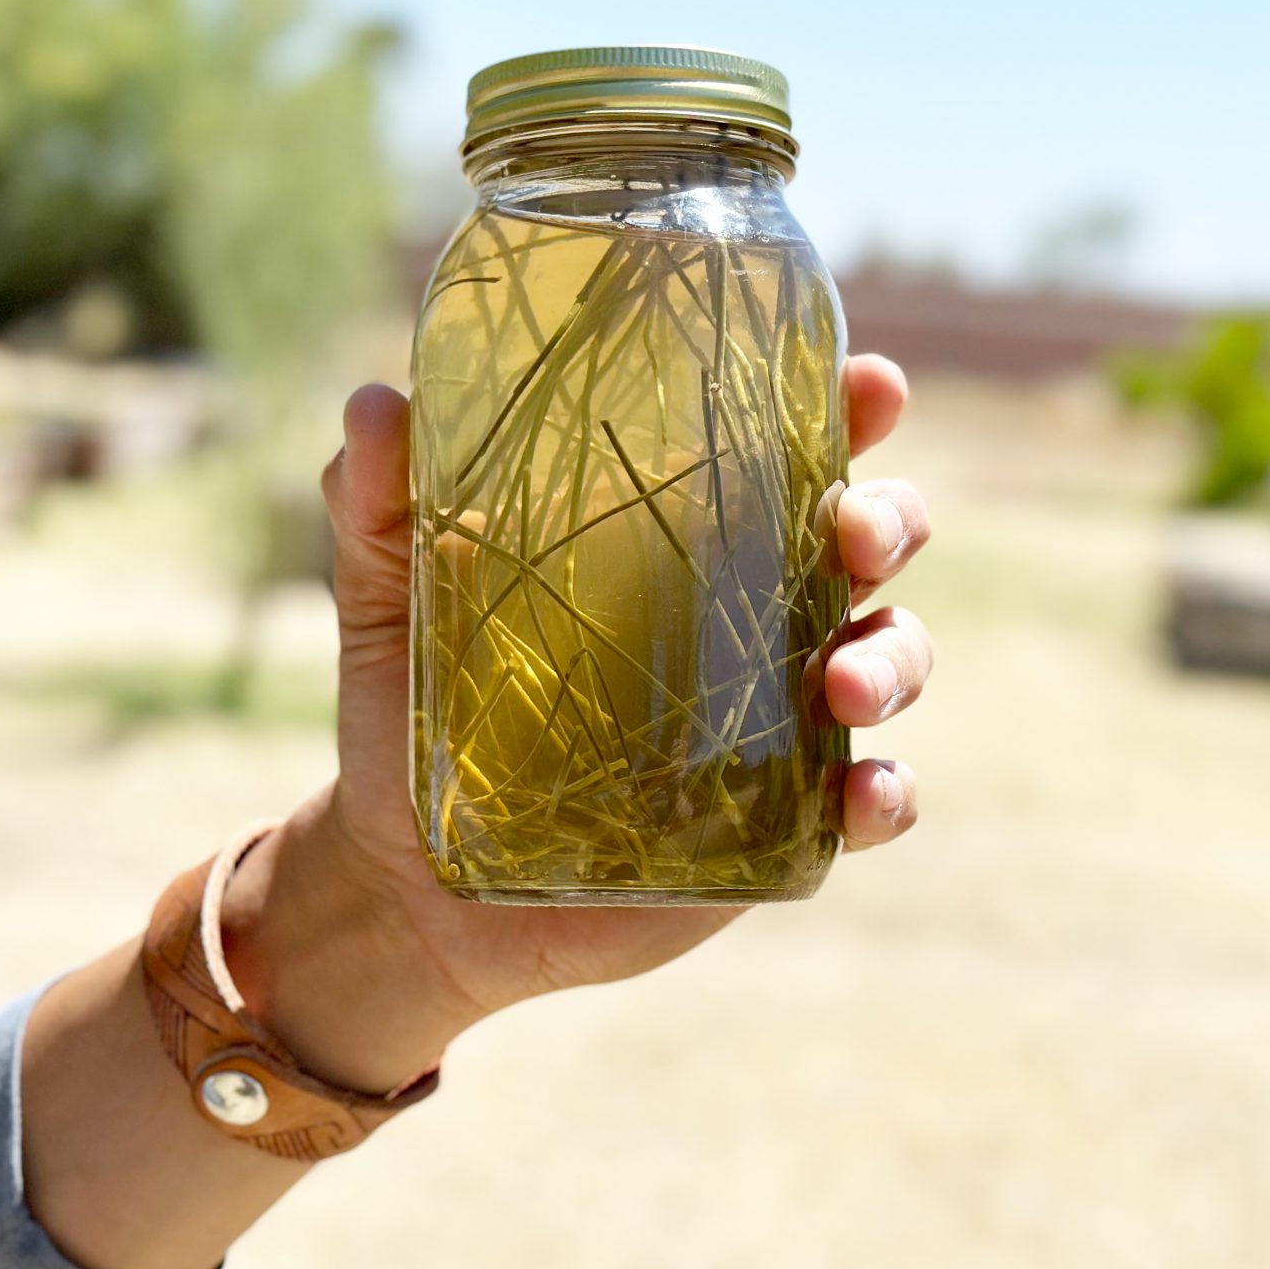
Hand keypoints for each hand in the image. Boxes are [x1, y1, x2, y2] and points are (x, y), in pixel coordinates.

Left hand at [223, 355, 934, 1089]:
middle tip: (854, 531)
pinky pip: (872, 800)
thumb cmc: (415, 714)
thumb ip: (382, 503)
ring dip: (894, 657)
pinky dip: (889, 795)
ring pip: (891, 657)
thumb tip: (375, 403)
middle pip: (868, 540)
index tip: (868, 384)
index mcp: (682, 536)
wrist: (411, 884)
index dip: (843, 407)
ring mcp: (777, 718)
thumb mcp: (388, 598)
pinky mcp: (781, 822)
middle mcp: (752, 614)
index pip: (785, 449)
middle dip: (888, 519)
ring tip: (841, 685)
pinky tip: (863, 795)